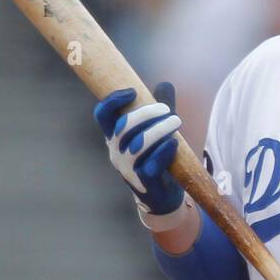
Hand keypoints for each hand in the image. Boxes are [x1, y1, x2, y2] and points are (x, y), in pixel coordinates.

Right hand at [94, 81, 183, 216]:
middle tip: (166, 109)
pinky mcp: (144, 183)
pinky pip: (151, 165)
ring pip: (139, 145)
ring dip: (159, 130)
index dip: (113, 101)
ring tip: (176, 121)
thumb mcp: (157, 132)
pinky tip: (174, 143)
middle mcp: (116, 152)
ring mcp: (128, 169)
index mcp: (115, 138)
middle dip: (146, 113)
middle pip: (124, 127)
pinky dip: (164, 151)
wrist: (162, 196)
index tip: (132, 91)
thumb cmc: (156, 159)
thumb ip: (160, 110)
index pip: (103, 116)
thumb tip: (165, 84)